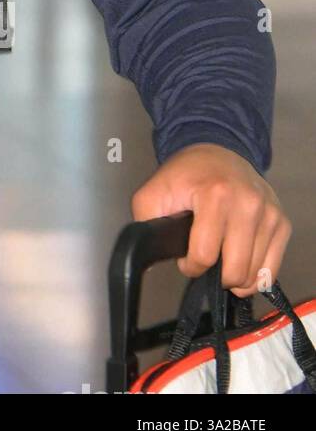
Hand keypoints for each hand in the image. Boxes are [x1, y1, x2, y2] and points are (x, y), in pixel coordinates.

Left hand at [132, 142, 290, 296]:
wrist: (217, 152)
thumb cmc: (184, 176)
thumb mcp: (153, 193)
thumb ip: (147, 222)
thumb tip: (153, 254)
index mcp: (214, 195)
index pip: (204, 254)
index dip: (190, 266)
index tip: (185, 260)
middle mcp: (248, 204)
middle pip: (235, 270)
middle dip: (215, 277)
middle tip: (205, 263)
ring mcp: (269, 214)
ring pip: (255, 275)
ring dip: (235, 278)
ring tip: (221, 262)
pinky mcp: (283, 223)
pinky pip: (272, 270)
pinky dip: (256, 277)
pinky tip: (241, 266)